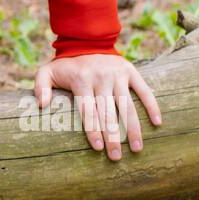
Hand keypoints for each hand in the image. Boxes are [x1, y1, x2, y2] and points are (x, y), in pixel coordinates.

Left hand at [33, 53, 161, 160]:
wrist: (87, 42)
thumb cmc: (65, 66)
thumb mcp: (46, 72)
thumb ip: (40, 87)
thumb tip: (42, 105)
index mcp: (81, 80)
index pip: (88, 110)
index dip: (92, 130)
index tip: (98, 148)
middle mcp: (101, 78)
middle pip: (108, 112)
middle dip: (113, 136)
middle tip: (116, 157)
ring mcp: (117, 75)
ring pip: (127, 105)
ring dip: (133, 128)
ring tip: (137, 148)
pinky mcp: (130, 71)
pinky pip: (144, 90)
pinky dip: (152, 105)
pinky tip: (157, 123)